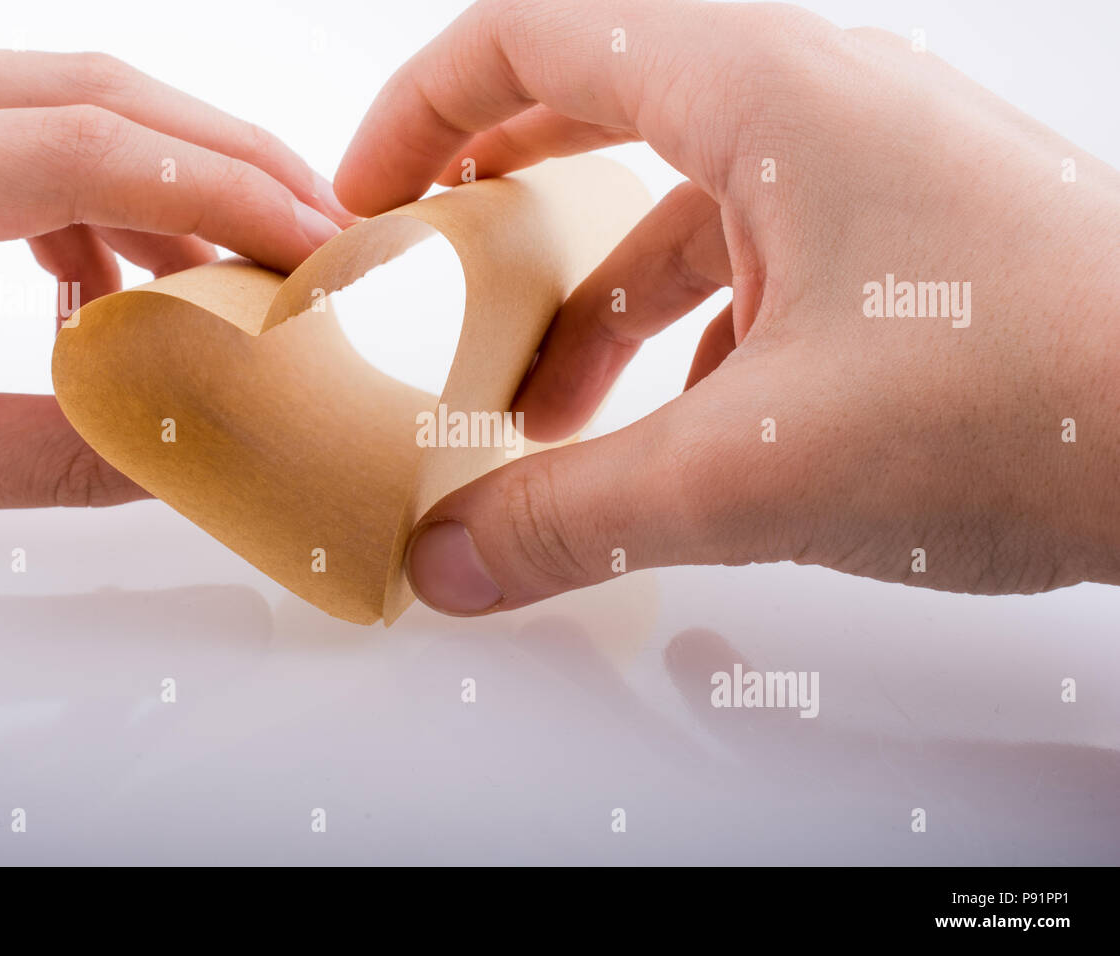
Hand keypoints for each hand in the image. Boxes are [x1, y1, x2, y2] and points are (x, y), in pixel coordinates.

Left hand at [0, 48, 352, 516]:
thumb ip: (39, 454)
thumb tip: (189, 446)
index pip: (76, 150)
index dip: (220, 193)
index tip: (312, 246)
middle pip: (95, 90)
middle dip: (231, 162)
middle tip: (320, 237)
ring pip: (68, 97)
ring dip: (176, 180)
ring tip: (240, 275)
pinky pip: (22, 125)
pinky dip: (103, 198)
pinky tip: (124, 278)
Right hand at [335, 0, 1119, 613]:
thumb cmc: (1044, 397)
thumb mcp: (751, 470)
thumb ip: (573, 516)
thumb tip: (450, 558)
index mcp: (761, 90)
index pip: (536, 30)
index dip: (422, 106)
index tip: (370, 196)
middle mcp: (815, 107)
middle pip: (602, 104)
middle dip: (498, 198)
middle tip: (433, 273)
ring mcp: (869, 177)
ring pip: (682, 206)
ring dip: (594, 301)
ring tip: (545, 411)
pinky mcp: (905, 251)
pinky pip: (756, 265)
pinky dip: (687, 341)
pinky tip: (676, 433)